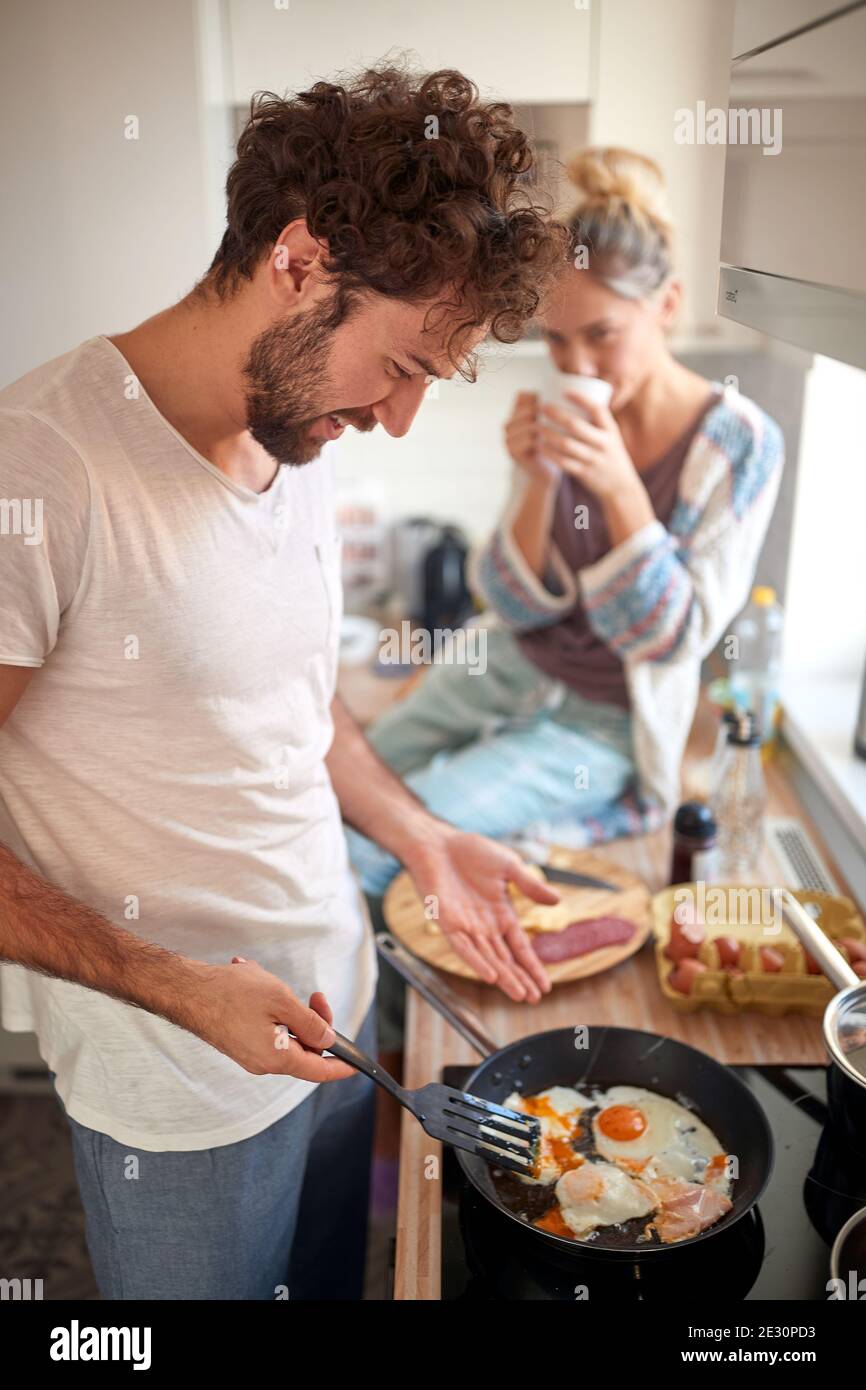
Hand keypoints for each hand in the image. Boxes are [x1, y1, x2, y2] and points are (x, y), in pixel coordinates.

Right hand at [185, 957, 355, 1081]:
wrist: (186, 991)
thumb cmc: (231, 994)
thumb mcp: (282, 1002)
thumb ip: (309, 1024)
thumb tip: (327, 1040)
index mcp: (276, 1058)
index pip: (318, 1071)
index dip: (340, 1067)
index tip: (356, 1065)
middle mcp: (263, 1062)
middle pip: (303, 1048)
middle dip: (312, 1020)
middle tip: (314, 996)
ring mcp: (249, 1052)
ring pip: (284, 1032)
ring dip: (285, 1006)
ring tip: (267, 981)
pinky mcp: (238, 1041)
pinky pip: (265, 1026)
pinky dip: (267, 1006)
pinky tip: (251, 982)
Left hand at [404, 827, 560, 1001]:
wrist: (437, 843)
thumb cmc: (470, 851)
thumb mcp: (509, 866)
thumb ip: (530, 885)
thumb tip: (558, 901)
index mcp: (501, 914)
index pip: (520, 947)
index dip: (533, 966)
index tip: (545, 986)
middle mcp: (485, 925)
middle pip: (506, 959)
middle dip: (521, 979)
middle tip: (535, 999)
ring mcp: (466, 926)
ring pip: (488, 958)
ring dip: (503, 977)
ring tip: (519, 994)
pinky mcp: (447, 923)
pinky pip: (463, 947)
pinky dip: (477, 961)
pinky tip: (490, 975)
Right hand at [505, 391, 560, 483]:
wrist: (545, 473)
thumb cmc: (552, 446)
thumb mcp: (550, 424)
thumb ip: (550, 408)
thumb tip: (568, 386)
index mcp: (515, 414)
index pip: (523, 396)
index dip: (539, 397)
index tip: (556, 403)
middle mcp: (508, 425)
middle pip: (527, 409)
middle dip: (544, 411)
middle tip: (562, 416)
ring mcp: (508, 438)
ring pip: (529, 424)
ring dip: (546, 425)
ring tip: (561, 428)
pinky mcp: (513, 451)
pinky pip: (528, 440)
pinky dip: (543, 440)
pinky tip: (555, 441)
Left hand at [539, 392, 642, 501]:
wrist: (621, 486)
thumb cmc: (611, 456)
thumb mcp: (611, 437)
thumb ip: (597, 423)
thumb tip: (574, 402)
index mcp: (611, 430)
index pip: (597, 410)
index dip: (581, 399)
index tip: (565, 391)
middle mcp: (603, 443)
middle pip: (576, 425)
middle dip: (556, 414)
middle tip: (542, 407)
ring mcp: (594, 459)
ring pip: (566, 444)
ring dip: (548, 434)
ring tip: (536, 427)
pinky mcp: (584, 473)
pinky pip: (564, 462)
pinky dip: (550, 454)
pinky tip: (540, 447)